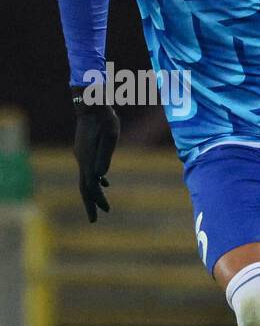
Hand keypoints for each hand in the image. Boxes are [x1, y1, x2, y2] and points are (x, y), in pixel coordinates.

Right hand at [70, 85, 119, 222]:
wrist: (91, 105)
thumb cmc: (105, 119)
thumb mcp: (111, 137)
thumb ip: (105, 156)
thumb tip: (100, 177)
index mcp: (87, 159)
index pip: (90, 186)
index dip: (97, 201)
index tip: (105, 212)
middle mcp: (81, 159)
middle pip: (85, 187)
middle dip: (91, 203)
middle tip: (94, 220)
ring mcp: (81, 155)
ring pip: (86, 179)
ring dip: (94, 193)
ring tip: (102, 205)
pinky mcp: (85, 150)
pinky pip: (89, 169)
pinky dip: (97, 179)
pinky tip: (105, 183)